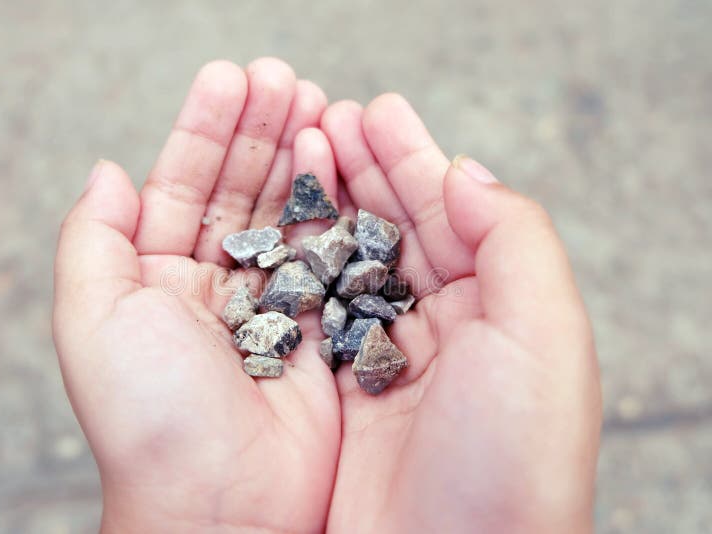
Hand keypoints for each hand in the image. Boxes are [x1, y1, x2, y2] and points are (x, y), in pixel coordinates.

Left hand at [53, 58, 341, 532]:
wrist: (224, 503)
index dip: (204, 130)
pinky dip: (333, 203)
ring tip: (314, 101)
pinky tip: (335, 158)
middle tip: (283, 76)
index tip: (230, 78)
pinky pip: (326, 252)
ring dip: (297, 154)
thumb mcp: (93, 318)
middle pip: (238, 190)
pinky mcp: (319, 325)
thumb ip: (94, 238)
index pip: (181, 185)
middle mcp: (213, 287)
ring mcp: (270, 304)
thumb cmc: (152, 417)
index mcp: (155, 280)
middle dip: (258, 129)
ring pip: (286, 212)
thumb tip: (109, 170)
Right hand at [320, 96, 601, 532]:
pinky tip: (283, 230)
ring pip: (352, 263)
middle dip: (365, 171)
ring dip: (329, 207)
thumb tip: (468, 173)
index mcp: (498, 313)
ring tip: (301, 155)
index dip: (414, 160)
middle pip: (397, 231)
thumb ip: (515, 241)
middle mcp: (443, 334)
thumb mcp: (543, 338)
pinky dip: (299, 266)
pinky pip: (315, 313)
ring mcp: (384, 362)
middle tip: (327, 118)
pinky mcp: (337, 395)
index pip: (452, 216)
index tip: (375, 113)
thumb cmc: (509, 467)